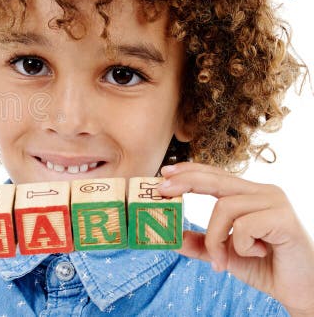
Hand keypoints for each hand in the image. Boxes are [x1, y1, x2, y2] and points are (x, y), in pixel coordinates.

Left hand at [160, 162, 313, 316]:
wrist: (300, 289)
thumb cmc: (266, 267)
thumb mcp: (225, 254)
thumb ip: (201, 245)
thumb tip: (172, 238)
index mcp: (250, 194)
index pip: (215, 174)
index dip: (190, 171)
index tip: (165, 173)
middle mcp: (263, 192)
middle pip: (216, 179)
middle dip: (186, 183)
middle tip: (162, 191)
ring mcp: (275, 202)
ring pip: (224, 207)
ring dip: (216, 238)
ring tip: (222, 260)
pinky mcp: (283, 218)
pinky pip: (243, 226)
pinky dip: (240, 245)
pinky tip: (256, 254)